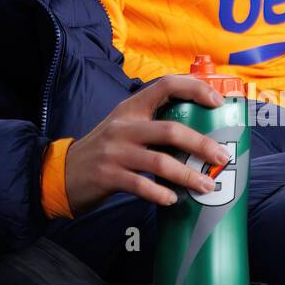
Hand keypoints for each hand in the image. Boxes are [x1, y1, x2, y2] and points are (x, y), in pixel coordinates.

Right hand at [65, 74, 232, 216]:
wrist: (64, 171)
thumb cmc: (104, 149)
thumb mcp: (124, 126)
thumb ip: (152, 123)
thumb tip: (198, 131)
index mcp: (130, 108)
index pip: (165, 85)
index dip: (194, 89)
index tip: (217, 101)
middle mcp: (123, 126)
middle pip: (169, 130)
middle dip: (201, 144)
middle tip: (220, 157)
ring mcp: (115, 151)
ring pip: (160, 162)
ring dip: (188, 175)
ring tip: (206, 186)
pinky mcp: (108, 175)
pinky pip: (141, 185)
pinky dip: (161, 193)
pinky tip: (173, 199)